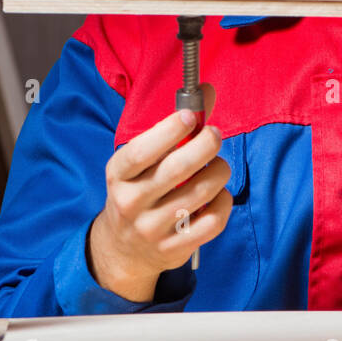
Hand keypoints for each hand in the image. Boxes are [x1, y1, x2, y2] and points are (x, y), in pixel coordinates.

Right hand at [88, 83, 232, 301]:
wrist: (124, 248)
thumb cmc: (139, 191)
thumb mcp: (141, 162)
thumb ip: (173, 129)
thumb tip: (206, 91)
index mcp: (118, 175)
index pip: (141, 152)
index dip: (168, 131)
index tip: (190, 116)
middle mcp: (130, 203)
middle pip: (176, 170)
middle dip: (205, 145)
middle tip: (215, 135)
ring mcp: (151, 229)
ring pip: (200, 193)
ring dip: (219, 171)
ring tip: (218, 165)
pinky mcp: (174, 249)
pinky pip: (212, 221)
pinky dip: (223, 202)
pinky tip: (218, 195)